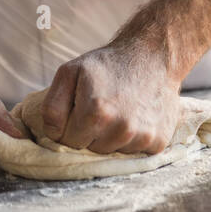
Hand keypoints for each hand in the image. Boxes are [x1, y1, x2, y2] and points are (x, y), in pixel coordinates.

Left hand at [39, 40, 181, 154]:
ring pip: (112, 154)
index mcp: (95, 113)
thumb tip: (52, 135)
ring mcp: (142, 137)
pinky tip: (135, 118)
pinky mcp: (158, 142)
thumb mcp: (70, 72)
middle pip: (91, 151)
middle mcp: (121, 129)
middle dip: (91, 134)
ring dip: (111, 138)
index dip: (70, 126)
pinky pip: (134, 155)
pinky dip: (131, 141)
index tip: (80, 109)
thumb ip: (52, 106)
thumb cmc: (107, 64)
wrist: (153, 56)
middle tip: (102, 108)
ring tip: (119, 111)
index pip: (68, 142)